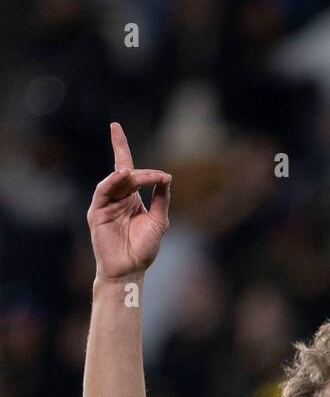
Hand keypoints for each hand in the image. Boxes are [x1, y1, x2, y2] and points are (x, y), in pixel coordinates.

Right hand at [87, 121, 171, 280]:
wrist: (130, 270)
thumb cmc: (143, 249)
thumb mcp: (159, 221)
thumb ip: (161, 199)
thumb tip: (166, 177)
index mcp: (131, 197)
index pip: (126, 167)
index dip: (120, 146)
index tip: (115, 127)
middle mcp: (117, 197)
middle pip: (122, 172)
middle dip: (137, 169)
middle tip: (157, 176)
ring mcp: (105, 204)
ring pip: (114, 181)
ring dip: (124, 174)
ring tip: (133, 171)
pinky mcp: (96, 212)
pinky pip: (102, 192)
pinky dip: (111, 182)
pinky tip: (121, 176)